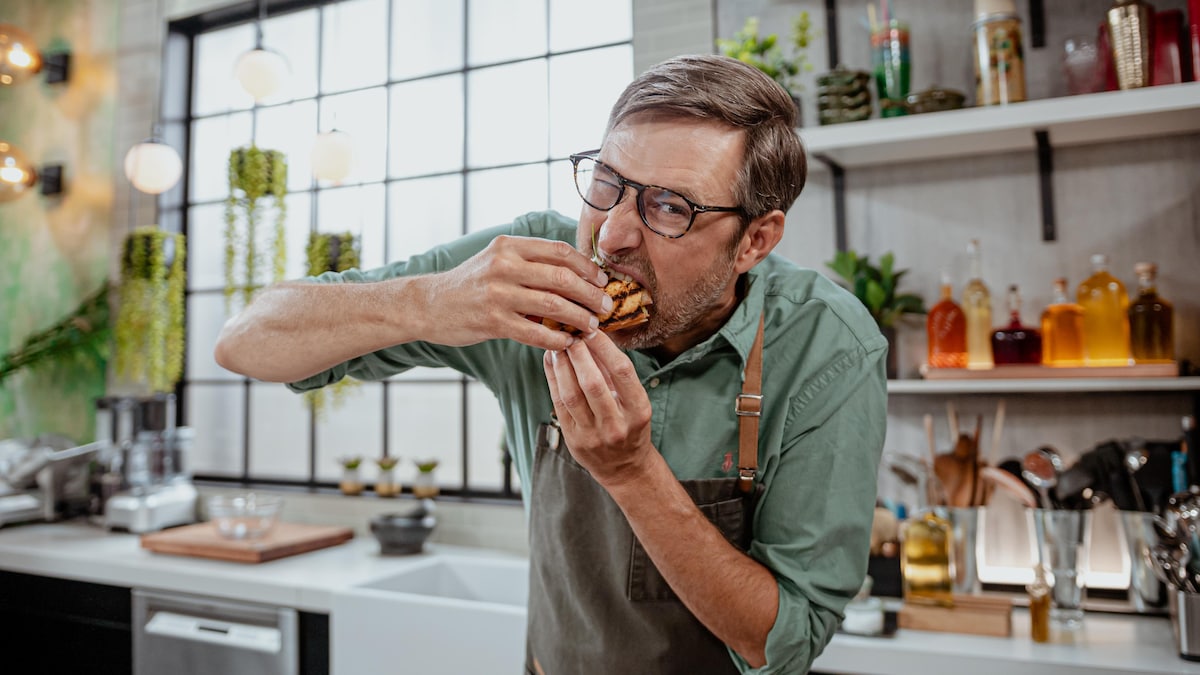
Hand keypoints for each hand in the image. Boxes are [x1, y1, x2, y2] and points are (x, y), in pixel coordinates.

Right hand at [425, 235, 611, 349]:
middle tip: (605, 306)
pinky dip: (557, 339)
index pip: (559, 251)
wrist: (429, 304)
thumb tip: (577, 274)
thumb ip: (530, 262)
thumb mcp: (497, 259)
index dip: (587, 266)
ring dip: (579, 317)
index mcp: (509, 245)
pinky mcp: (492, 321)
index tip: (602, 279)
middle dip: (590, 293)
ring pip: (553, 305)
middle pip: (562, 277)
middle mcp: (504, 265)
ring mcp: (498, 294)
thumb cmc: (471, 283)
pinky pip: (535, 332)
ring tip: (592, 326)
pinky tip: (567, 342)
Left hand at [543, 331, 653, 485]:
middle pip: (593, 384)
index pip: (622, 373)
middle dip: (579, 355)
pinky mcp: (573, 440)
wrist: (624, 468)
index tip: (593, 331)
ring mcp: (593, 435)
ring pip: (572, 395)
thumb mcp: (634, 402)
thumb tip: (593, 339)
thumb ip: (615, 374)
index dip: (605, 348)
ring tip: (557, 345)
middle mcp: (617, 425)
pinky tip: (551, 362)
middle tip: (570, 335)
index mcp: (638, 411)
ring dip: (561, 366)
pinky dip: (553, 380)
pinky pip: (559, 405)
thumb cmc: (630, 426)